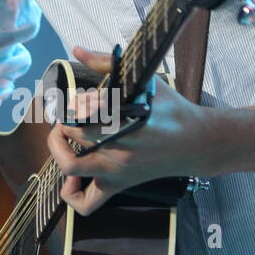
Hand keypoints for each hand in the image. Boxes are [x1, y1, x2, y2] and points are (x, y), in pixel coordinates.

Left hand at [47, 45, 206, 215]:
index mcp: (127, 118)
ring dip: (58, 152)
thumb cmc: (170, 110)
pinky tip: (72, 176)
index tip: (72, 100)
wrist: (197, 143)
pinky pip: (86, 204)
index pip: (84, 111)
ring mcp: (117, 170)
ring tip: (62, 140)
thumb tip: (76, 49)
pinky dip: (70, 193)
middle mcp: (120, 147)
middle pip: (73, 135)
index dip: (71, 104)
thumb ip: (107, 64)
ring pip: (70, 168)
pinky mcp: (118, 186)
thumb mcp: (143, 82)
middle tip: (66, 115)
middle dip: (63, 121)